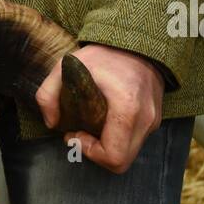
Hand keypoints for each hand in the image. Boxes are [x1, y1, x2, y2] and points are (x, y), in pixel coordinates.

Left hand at [36, 44, 164, 172]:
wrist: (137, 42)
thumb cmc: (102, 54)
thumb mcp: (66, 66)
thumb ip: (48, 94)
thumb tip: (51, 123)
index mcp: (127, 107)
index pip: (114, 156)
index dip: (90, 153)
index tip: (76, 134)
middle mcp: (145, 118)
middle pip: (121, 162)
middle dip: (97, 154)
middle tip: (82, 134)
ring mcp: (153, 120)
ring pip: (129, 154)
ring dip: (108, 148)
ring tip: (92, 126)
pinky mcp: (155, 120)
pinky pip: (135, 142)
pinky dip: (118, 140)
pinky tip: (106, 121)